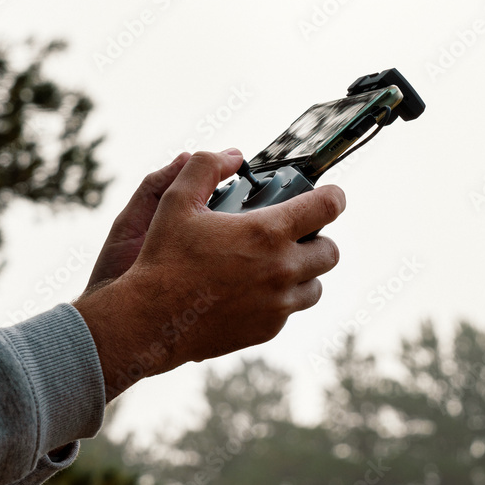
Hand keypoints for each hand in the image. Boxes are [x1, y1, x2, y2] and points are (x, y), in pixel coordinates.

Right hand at [74, 149, 344, 400]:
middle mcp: (282, 268)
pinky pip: (291, 310)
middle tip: (294, 235)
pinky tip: (255, 289)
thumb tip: (233, 155)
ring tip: (276, 264)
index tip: (329, 196)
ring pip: (315, 285)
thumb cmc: (163, 257)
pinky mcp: (269, 328)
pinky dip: (281, 299)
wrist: (150, 320)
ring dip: (304, 272)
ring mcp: (279, 303)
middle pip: (330, 251)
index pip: (328, 207)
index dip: (333, 196)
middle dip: (317, 239)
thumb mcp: (176, 200)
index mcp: (268, 232)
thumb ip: (206, 166)